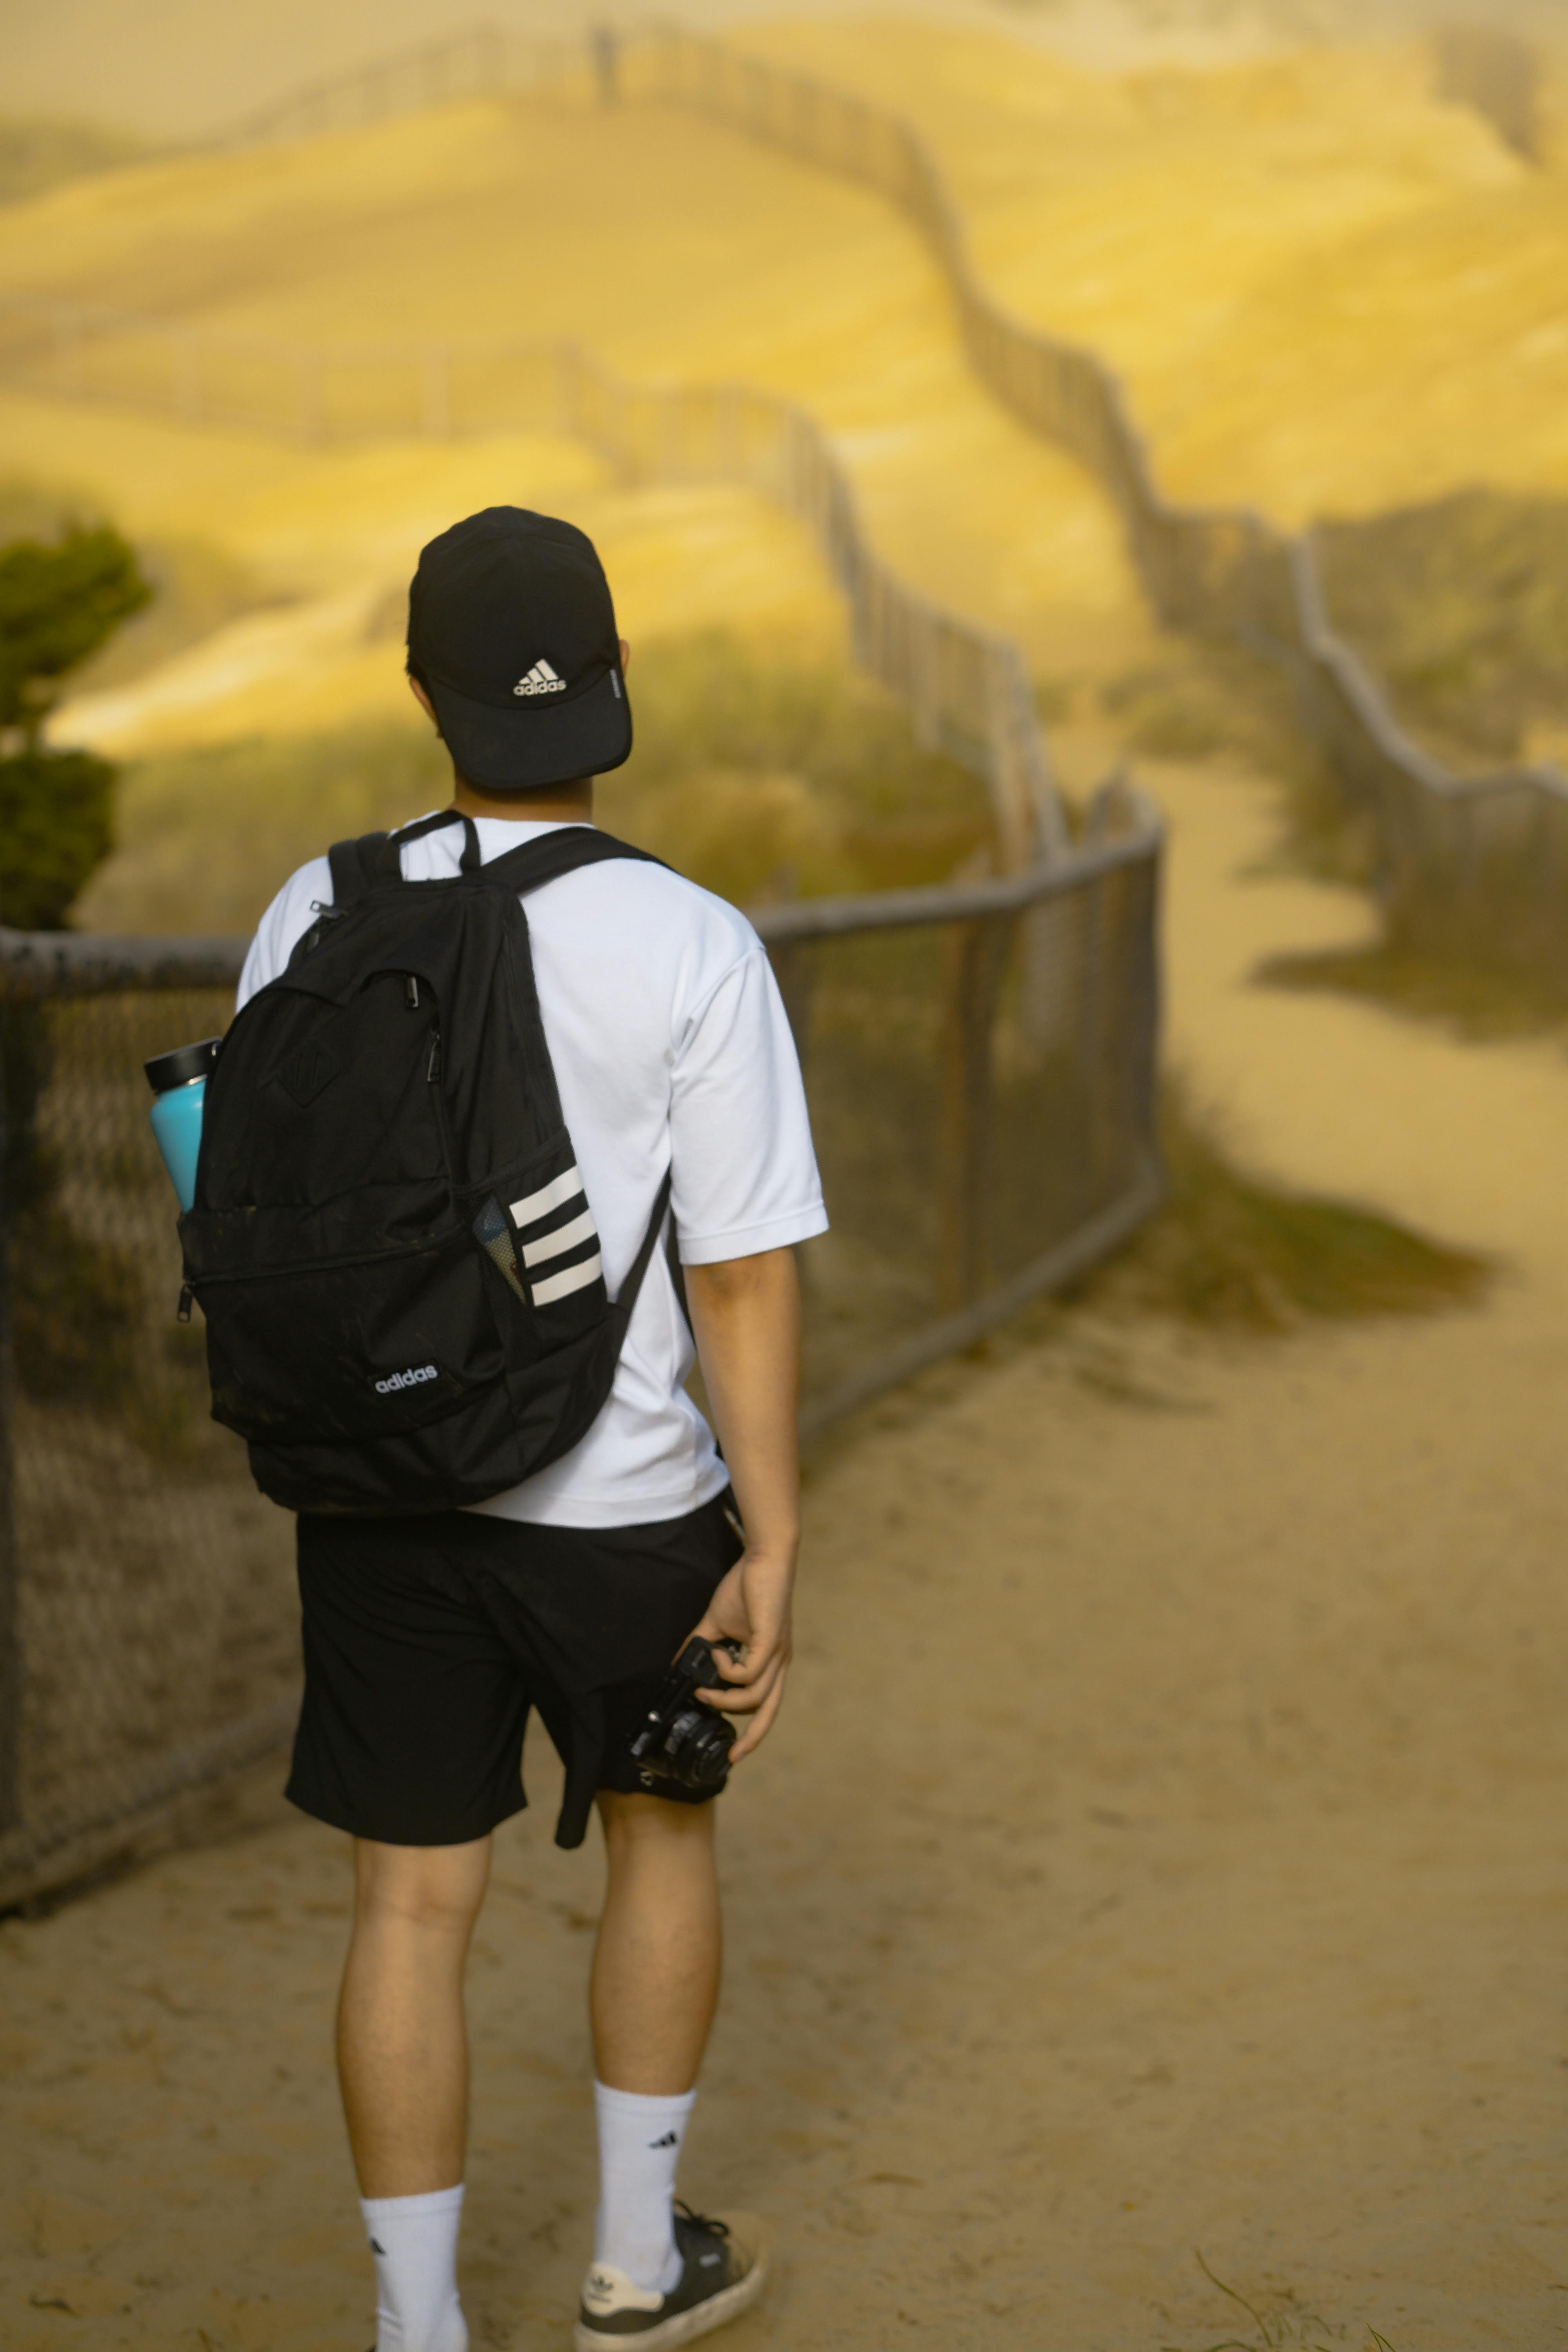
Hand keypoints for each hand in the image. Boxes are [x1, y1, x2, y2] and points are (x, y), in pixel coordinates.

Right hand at [692, 1548, 794, 1760]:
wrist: (764, 1558)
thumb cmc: (746, 1587)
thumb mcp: (719, 1623)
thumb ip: (702, 1646)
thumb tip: (679, 1664)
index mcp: (770, 1660)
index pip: (766, 1704)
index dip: (753, 1729)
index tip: (733, 1749)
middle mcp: (778, 1662)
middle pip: (769, 1711)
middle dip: (753, 1737)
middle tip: (733, 1755)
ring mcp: (777, 1653)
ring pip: (754, 1696)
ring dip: (724, 1698)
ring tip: (704, 1687)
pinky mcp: (770, 1640)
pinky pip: (749, 1673)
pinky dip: (727, 1671)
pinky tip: (716, 1653)